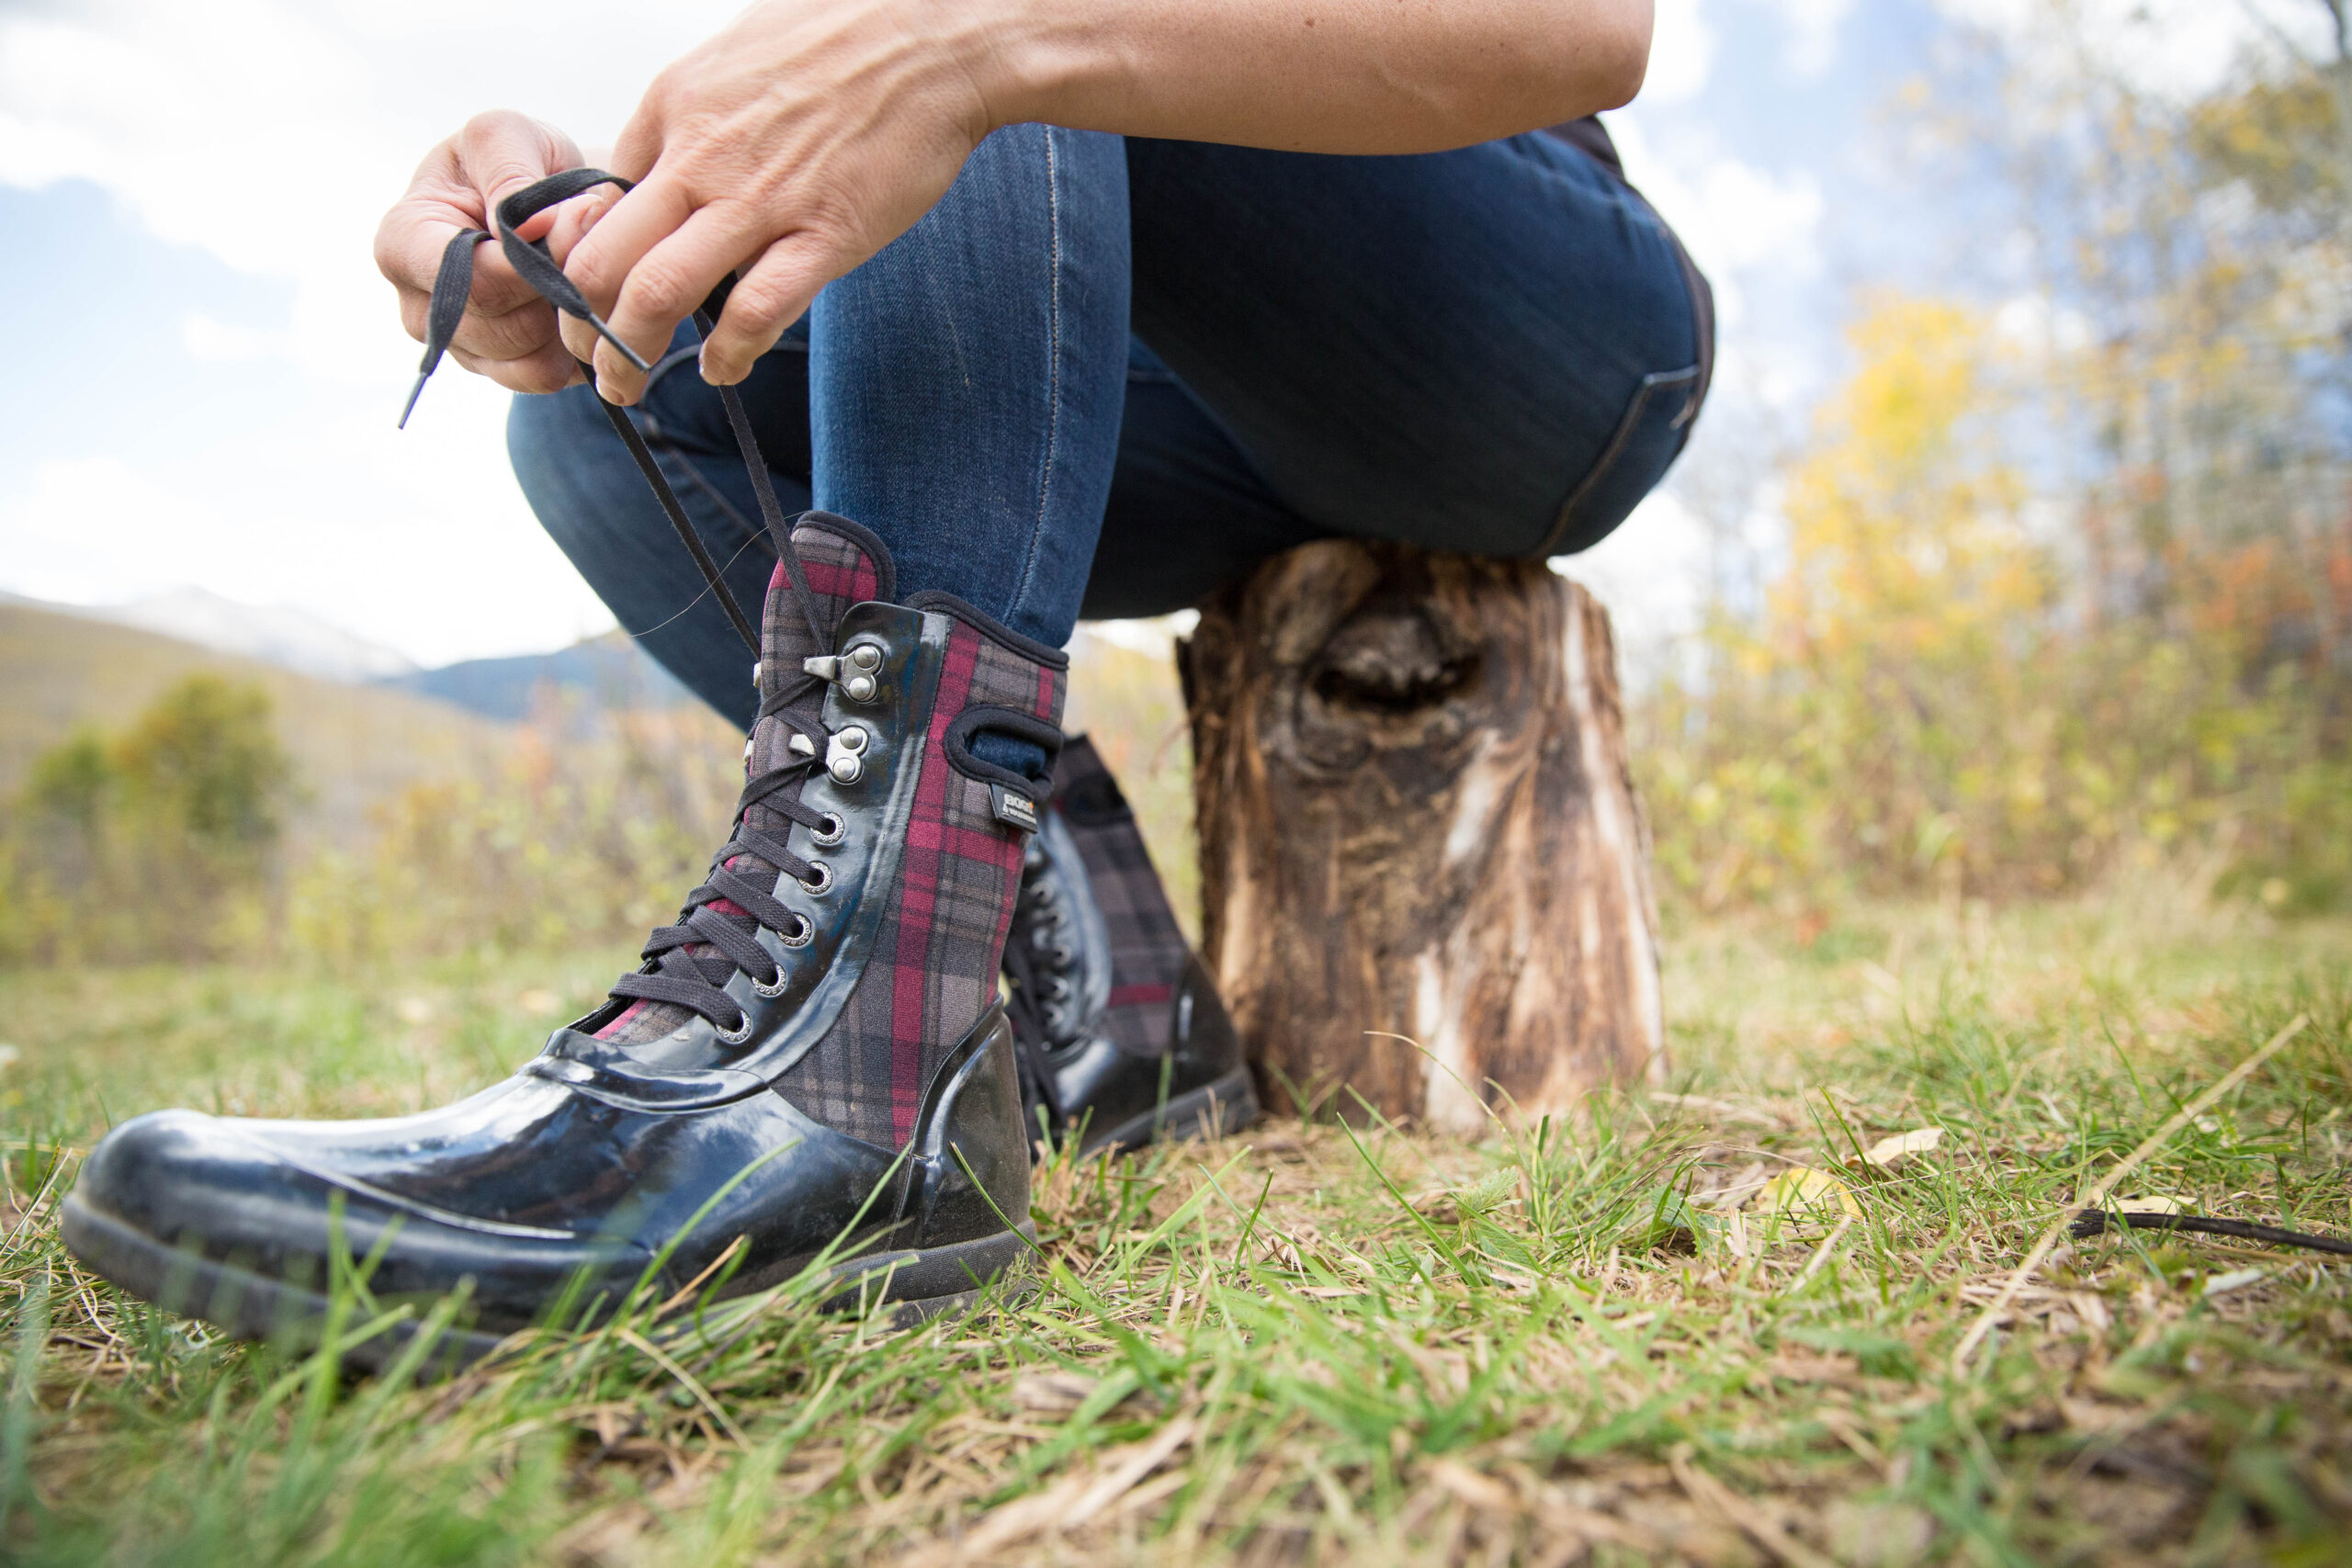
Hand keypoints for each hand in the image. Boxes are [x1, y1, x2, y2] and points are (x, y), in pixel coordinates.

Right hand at [375, 111, 613, 394]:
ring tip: (575, 272)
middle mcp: (420, 305)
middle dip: (557, 291)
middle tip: (583, 248)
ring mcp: (458, 345)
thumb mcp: (506, 136)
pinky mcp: (496, 369)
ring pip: (529, 362)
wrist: (538, 192)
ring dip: (569, 319)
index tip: (568, 224)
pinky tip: (574, 304)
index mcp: (404, 241)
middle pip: (506, 328)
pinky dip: (573, 346)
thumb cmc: (512, 158)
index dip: (530, 267)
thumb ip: (512, 173)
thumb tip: (534, 228)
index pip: (474, 281)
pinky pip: (546, 377)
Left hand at [555, 0, 996, 402]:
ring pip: (658, 292)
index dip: (577, 255)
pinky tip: (720, 369)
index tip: (585, 291)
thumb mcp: (734, 55)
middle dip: (578, 321)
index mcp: (673, 106)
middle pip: (603, 256)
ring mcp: (761, 200)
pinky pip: (756, 311)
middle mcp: (701, 156)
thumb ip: (694, 112)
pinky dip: (728, 354)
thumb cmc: (842, 35)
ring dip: (628, 353)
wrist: (934, 37)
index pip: (595, 199)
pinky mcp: (825, 234)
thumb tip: (670, 158)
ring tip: (623, 384)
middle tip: (583, 355)